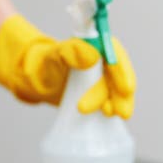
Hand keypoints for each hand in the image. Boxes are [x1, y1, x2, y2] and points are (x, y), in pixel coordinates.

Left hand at [0, 14, 136, 118]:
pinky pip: (108, 100)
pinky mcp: (98, 93)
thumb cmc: (44, 63)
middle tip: (113, 111)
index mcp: (97, 46)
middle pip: (118, 76)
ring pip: (115, 91)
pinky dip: (110, 108)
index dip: (122, 72)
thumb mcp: (54, 55)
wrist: (35, 79)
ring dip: (116, 103)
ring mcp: (102, 78)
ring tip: (109, 114)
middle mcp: (103, 61)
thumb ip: (69, 52)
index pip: (115, 56)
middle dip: (120, 94)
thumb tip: (92, 56)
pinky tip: (108, 116)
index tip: (126, 88)